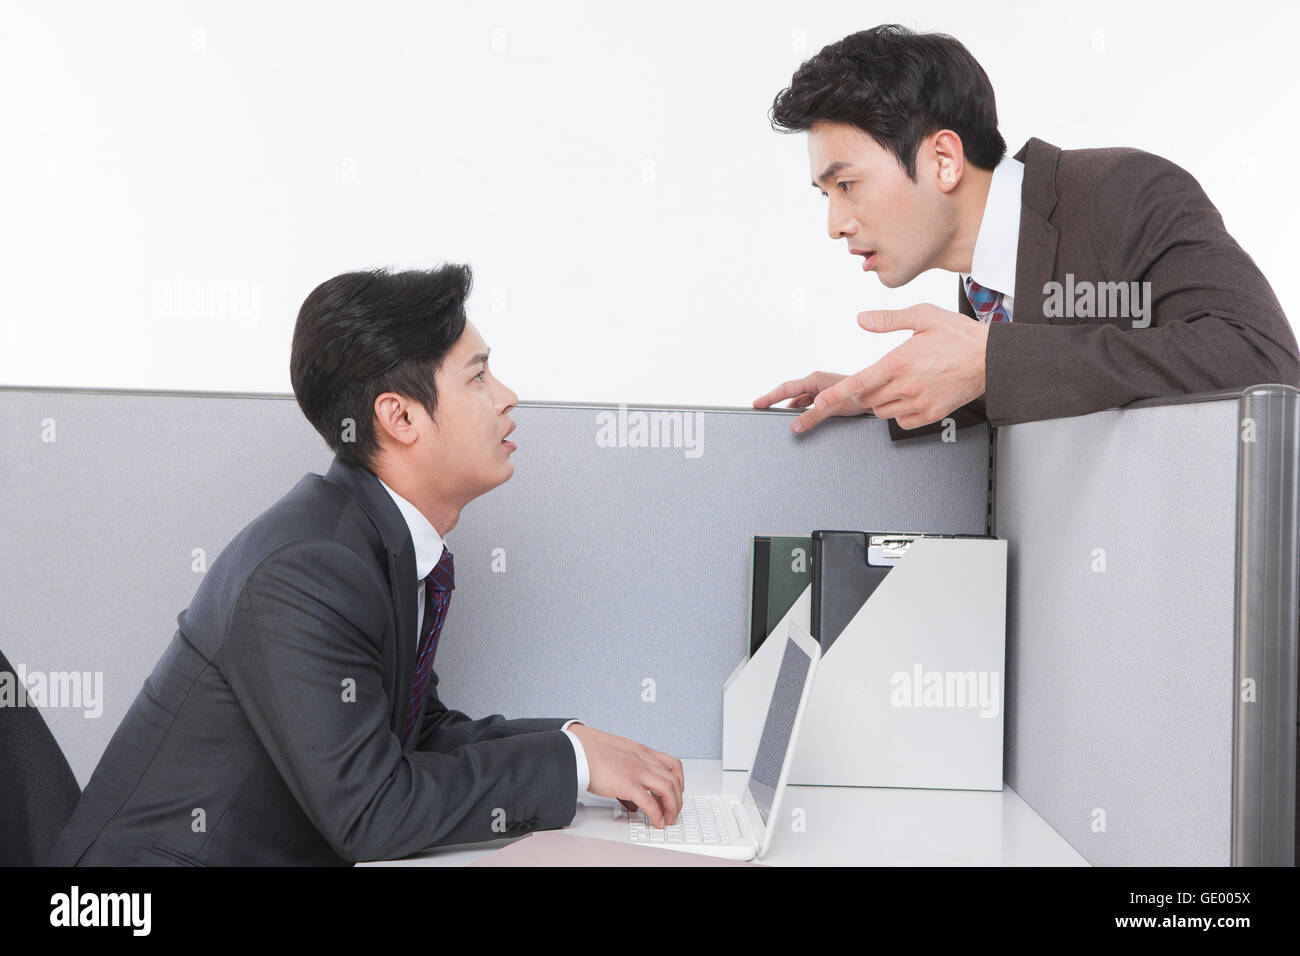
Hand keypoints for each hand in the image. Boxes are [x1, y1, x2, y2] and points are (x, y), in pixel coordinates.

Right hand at [568, 724, 684, 827]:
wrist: (576, 749)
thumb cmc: (590, 752)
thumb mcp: (617, 758)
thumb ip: (629, 776)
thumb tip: (634, 803)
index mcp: (641, 751)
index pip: (672, 765)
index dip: (679, 782)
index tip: (677, 794)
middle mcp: (643, 759)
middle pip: (674, 780)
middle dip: (678, 799)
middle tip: (674, 812)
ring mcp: (637, 771)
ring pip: (668, 789)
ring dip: (672, 807)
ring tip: (668, 819)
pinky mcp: (627, 784)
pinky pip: (650, 803)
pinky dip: (657, 815)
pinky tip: (656, 822)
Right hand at [752, 370, 869, 430]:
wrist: (879, 395)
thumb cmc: (860, 396)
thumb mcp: (833, 408)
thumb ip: (812, 417)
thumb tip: (794, 426)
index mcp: (814, 380)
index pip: (785, 388)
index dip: (769, 397)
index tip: (756, 403)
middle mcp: (816, 383)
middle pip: (790, 394)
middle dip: (776, 403)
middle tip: (762, 411)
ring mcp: (821, 390)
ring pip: (799, 401)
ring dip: (791, 410)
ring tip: (780, 420)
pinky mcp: (826, 398)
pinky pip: (808, 405)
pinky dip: (802, 413)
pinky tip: (800, 421)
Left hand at [758, 305, 988, 434]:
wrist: (991, 359)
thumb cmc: (959, 335)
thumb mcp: (923, 316)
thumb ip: (888, 319)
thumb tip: (861, 319)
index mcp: (899, 362)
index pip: (858, 382)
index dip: (835, 394)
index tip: (818, 402)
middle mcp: (907, 386)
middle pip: (867, 398)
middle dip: (864, 389)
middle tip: (879, 375)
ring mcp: (919, 403)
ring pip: (881, 411)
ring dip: (880, 400)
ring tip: (898, 383)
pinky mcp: (931, 415)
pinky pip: (901, 421)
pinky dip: (898, 412)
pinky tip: (910, 396)